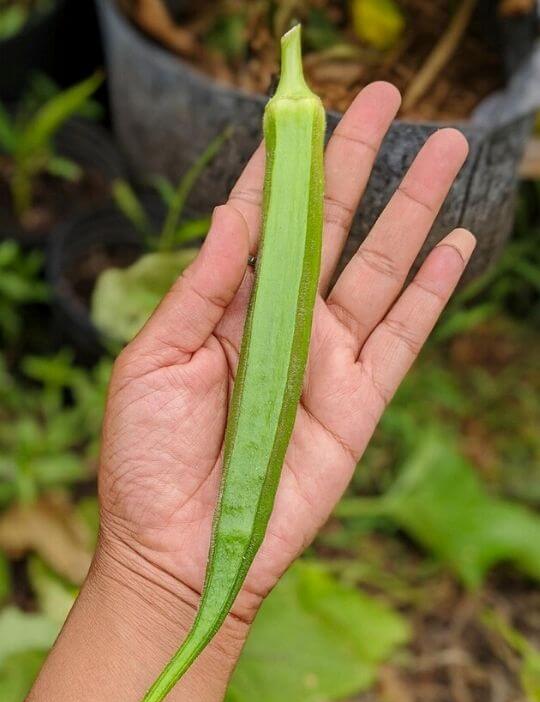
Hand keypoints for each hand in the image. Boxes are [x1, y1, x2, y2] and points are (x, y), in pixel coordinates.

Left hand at [99, 82, 474, 628]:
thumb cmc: (146, 458)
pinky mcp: (359, 401)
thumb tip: (238, 210)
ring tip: (443, 146)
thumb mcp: (152, 361)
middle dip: (358, 161)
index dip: (283, 164)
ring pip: (378, 266)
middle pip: (330, 226)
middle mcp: (281, 321)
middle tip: (387, 98)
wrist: (179, 548)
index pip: (261, 218)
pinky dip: (433, 289)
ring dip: (411, 207)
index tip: (302, 109)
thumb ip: (200, 287)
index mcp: (225, 306)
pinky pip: (404, 335)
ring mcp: (326, 359)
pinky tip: (457, 241)